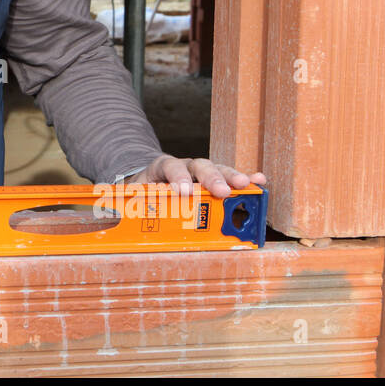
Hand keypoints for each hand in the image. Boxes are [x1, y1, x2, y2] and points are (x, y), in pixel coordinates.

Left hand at [124, 154, 265, 198]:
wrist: (149, 181)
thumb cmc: (146, 191)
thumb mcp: (136, 197)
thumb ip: (136, 204)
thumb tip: (126, 219)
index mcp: (163, 167)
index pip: (170, 167)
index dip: (177, 178)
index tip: (184, 191)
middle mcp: (185, 166)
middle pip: (199, 166)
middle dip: (211, 178)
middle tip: (221, 191)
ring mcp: (202, 172)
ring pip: (218, 170)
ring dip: (232, 178)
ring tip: (246, 184)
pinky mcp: (214, 181)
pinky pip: (230, 180)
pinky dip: (245, 181)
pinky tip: (259, 181)